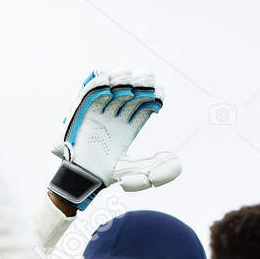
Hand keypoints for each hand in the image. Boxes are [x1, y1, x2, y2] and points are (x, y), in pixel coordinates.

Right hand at [50, 71, 177, 205]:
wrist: (82, 178)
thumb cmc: (107, 177)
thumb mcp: (137, 175)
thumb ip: (157, 170)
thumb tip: (177, 162)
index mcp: (128, 129)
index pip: (144, 106)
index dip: (153, 96)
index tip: (159, 95)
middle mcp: (115, 118)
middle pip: (131, 93)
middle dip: (141, 84)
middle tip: (149, 81)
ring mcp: (99, 113)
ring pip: (112, 88)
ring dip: (122, 79)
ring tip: (129, 81)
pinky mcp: (83, 111)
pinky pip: (90, 92)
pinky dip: (98, 83)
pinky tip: (108, 80)